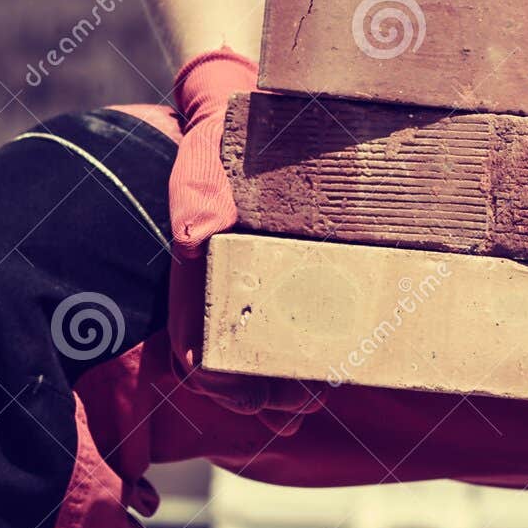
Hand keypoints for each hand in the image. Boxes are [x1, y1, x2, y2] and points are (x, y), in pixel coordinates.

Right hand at [169, 47, 323, 423]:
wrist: (252, 116)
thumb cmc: (221, 144)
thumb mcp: (202, 166)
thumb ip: (196, 202)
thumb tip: (194, 240)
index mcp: (199, 279)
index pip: (195, 348)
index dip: (217, 379)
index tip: (243, 394)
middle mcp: (229, 291)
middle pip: (237, 364)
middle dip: (260, 395)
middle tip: (291, 411)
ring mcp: (264, 288)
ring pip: (268, 355)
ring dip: (285, 387)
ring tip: (309, 404)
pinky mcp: (300, 278)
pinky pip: (301, 329)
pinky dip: (310, 357)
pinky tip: (332, 375)